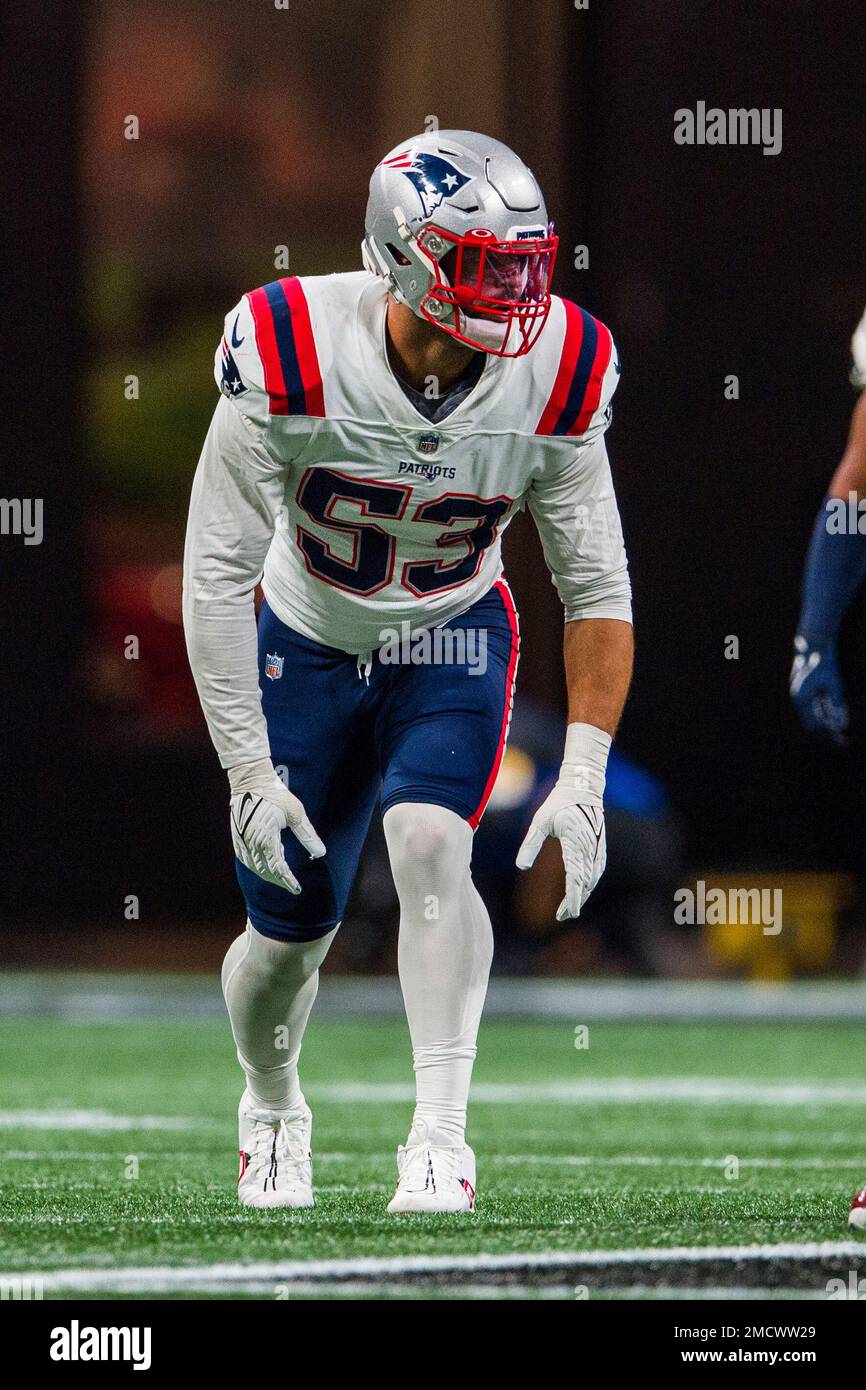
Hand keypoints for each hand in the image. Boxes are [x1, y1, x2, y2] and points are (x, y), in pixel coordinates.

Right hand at [228, 758, 325, 890]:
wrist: (250, 781)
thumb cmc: (275, 794)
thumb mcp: (296, 812)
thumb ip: (307, 835)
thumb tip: (321, 853)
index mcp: (266, 838)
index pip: (278, 868)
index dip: (288, 881)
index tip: (297, 888)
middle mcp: (251, 842)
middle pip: (265, 871)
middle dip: (278, 881)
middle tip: (291, 886)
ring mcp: (242, 840)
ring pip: (254, 867)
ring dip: (267, 875)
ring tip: (280, 878)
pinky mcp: (237, 836)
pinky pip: (245, 859)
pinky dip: (256, 866)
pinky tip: (264, 866)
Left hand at [515, 723, 609, 920]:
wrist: (583, 788)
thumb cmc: (559, 803)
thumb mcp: (540, 822)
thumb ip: (530, 844)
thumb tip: (521, 866)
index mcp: (575, 844)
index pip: (575, 878)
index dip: (573, 898)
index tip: (567, 913)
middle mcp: (589, 849)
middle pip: (585, 883)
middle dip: (575, 901)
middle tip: (562, 916)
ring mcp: (597, 848)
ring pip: (592, 878)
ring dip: (583, 894)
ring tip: (570, 908)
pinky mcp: (599, 846)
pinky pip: (596, 870)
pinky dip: (589, 883)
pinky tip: (582, 889)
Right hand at [790, 635, 848, 745]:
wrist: (812, 648)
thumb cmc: (825, 664)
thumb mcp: (834, 682)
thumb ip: (836, 699)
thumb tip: (838, 718)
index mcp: (803, 700)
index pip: (814, 726)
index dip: (828, 736)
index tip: (841, 742)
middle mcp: (798, 701)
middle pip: (811, 727)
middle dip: (826, 737)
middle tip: (842, 743)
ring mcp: (798, 698)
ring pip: (810, 721)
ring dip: (824, 730)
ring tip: (839, 737)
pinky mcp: (802, 696)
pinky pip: (811, 714)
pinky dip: (821, 721)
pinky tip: (832, 723)